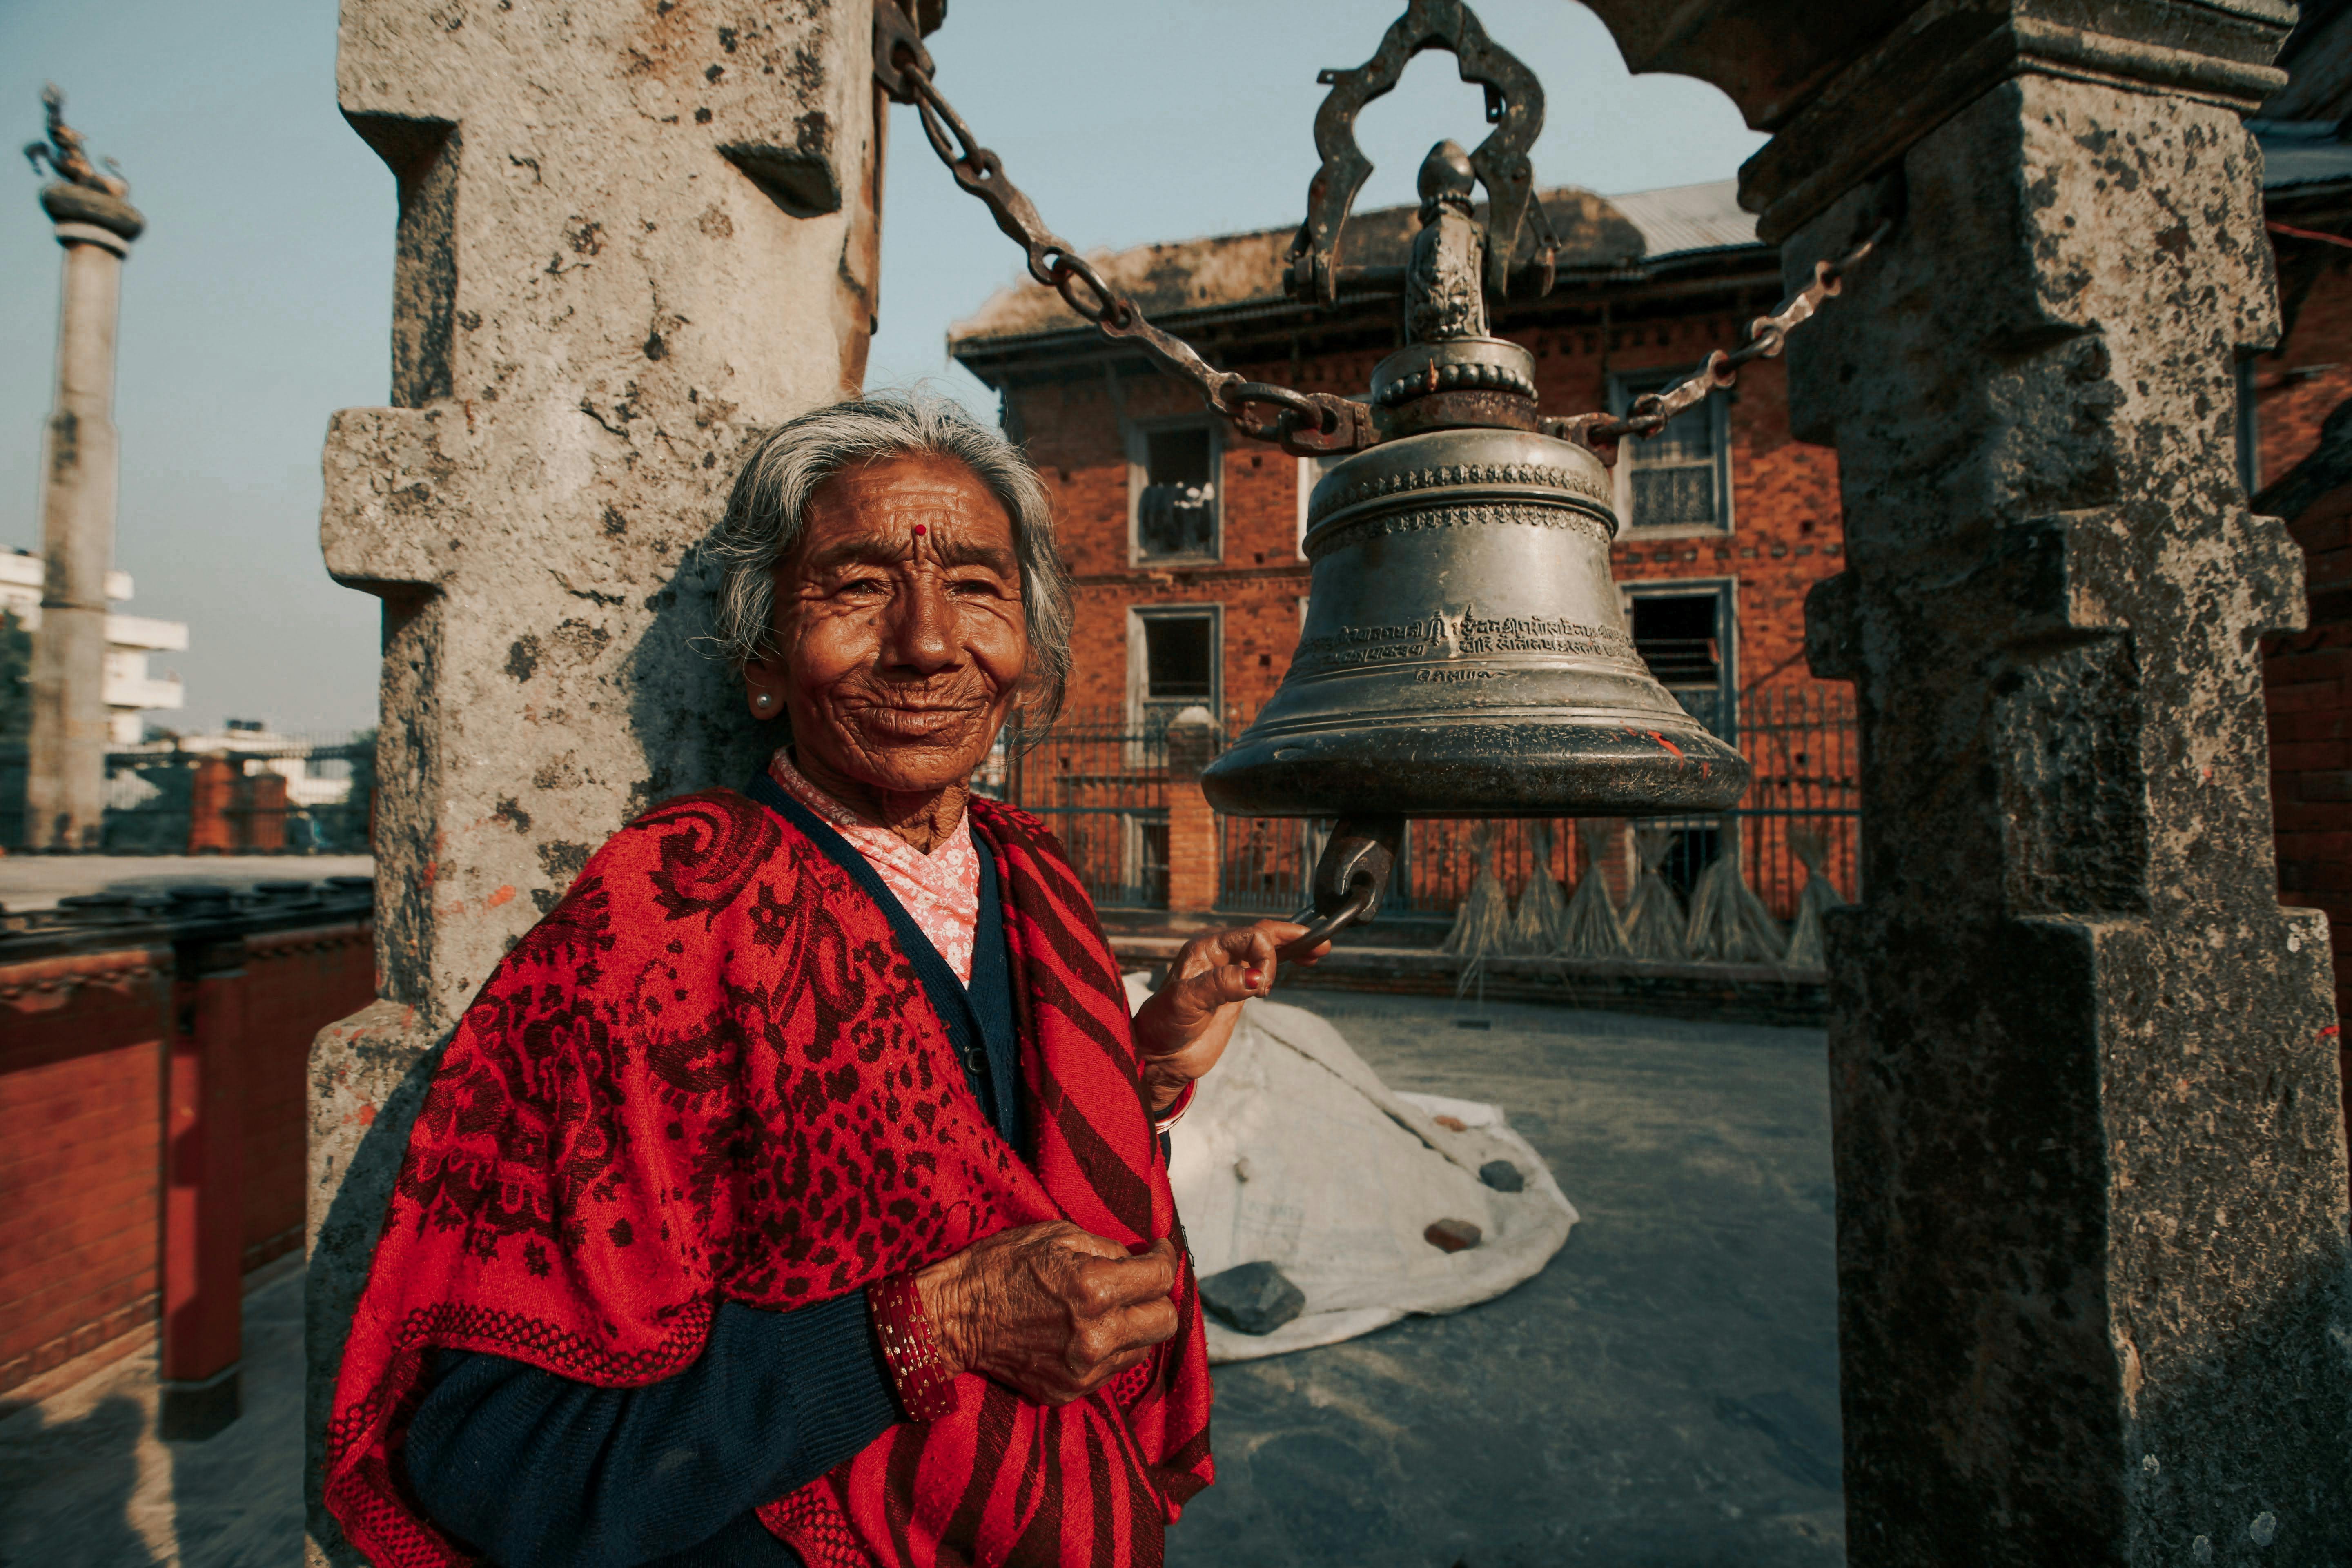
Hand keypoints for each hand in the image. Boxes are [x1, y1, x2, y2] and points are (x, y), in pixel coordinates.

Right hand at [913, 1223, 1179, 1404]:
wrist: (954, 1317)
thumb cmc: (1002, 1266)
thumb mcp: (1057, 1234)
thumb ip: (1109, 1248)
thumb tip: (1142, 1259)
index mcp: (1094, 1290)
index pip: (1162, 1278)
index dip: (1166, 1257)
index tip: (1159, 1250)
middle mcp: (1096, 1336)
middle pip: (1165, 1322)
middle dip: (1158, 1296)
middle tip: (1141, 1281)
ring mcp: (1084, 1370)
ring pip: (1143, 1348)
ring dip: (1134, 1325)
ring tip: (1107, 1307)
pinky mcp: (1069, 1391)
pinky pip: (1112, 1370)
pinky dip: (1108, 1348)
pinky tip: (1083, 1330)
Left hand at [1128, 921, 1329, 1111]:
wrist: (1160, 1056)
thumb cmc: (1163, 1026)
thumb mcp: (1186, 1002)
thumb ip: (1220, 985)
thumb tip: (1256, 977)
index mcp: (1204, 949)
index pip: (1249, 936)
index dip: (1266, 955)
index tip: (1264, 988)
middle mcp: (1217, 955)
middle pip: (1261, 936)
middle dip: (1289, 938)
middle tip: (1318, 945)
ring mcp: (1228, 972)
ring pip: (1266, 949)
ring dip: (1292, 948)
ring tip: (1319, 949)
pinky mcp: (1236, 991)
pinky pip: (1264, 969)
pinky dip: (1284, 964)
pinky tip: (1303, 962)